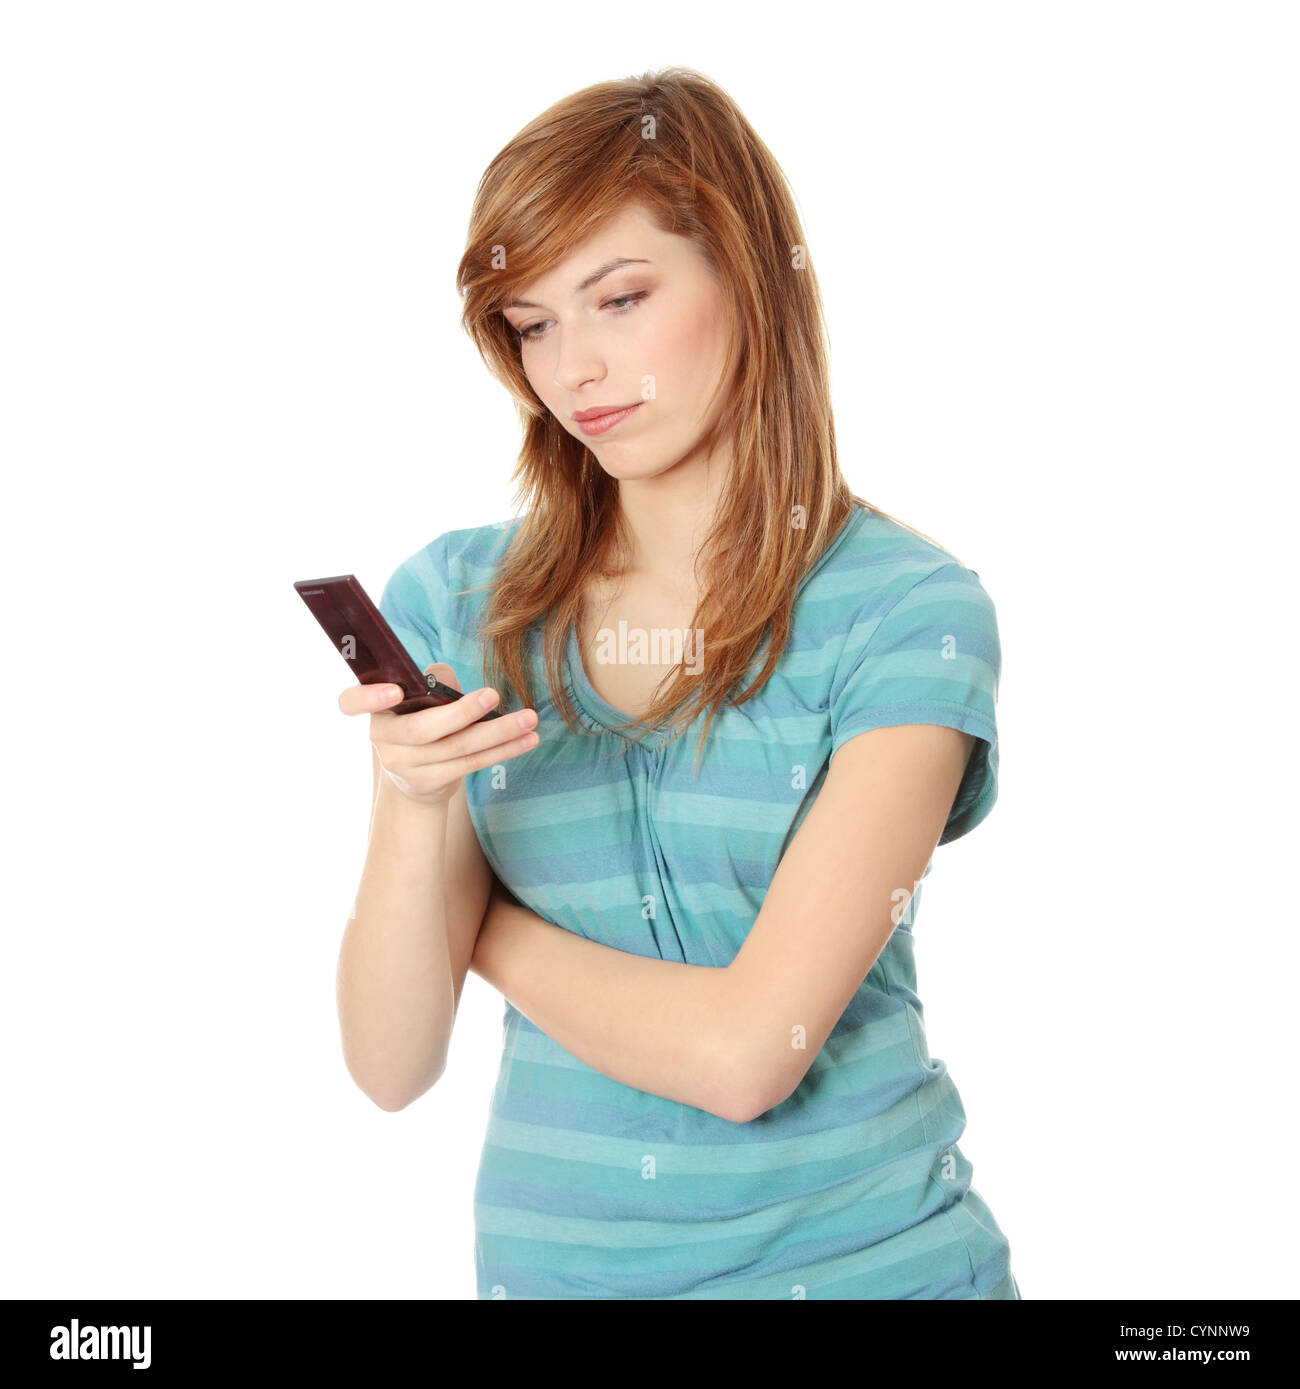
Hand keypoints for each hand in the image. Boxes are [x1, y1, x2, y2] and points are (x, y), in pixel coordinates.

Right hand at [337, 662, 538, 806]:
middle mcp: (384, 740)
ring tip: (529, 718)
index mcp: (376, 711)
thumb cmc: (422, 723)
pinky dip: (502, 750)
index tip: (395, 691)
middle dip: (461, 713)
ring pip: (456, 748)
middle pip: (423, 729)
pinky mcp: (429, 784)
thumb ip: (432, 683)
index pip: (351, 703)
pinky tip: (527, 740)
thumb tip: (444, 676)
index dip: (369, 698)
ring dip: (498, 732)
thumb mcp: (420, 701)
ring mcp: (405, 766)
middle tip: (493, 695)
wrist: (415, 779)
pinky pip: (471, 764)